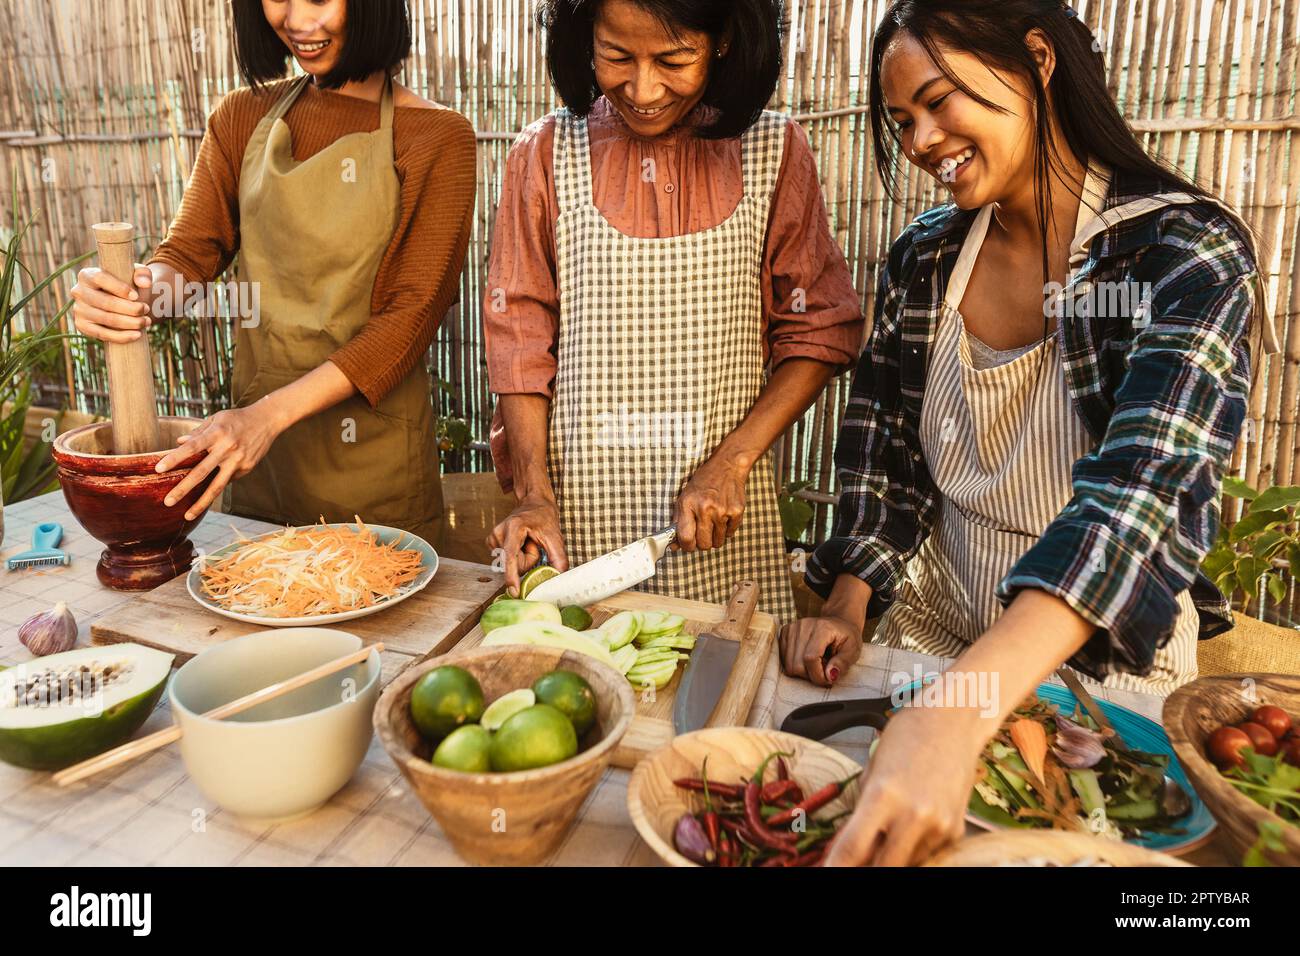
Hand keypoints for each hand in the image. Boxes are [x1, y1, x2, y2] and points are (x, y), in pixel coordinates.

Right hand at [70, 264, 152, 343]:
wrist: (117, 301)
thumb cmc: (125, 284)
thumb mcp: (134, 275)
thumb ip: (142, 273)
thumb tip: (145, 283)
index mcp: (87, 275)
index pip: (101, 279)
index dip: (120, 288)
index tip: (136, 296)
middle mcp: (79, 292)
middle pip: (106, 302)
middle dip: (130, 308)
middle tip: (146, 309)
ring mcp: (79, 310)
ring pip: (107, 319)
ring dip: (130, 323)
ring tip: (146, 321)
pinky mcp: (82, 326)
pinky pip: (102, 334)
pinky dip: (122, 336)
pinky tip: (137, 334)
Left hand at [156, 402, 286, 519]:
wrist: (267, 420)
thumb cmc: (237, 418)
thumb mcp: (216, 419)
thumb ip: (198, 432)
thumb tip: (179, 443)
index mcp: (216, 433)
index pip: (191, 448)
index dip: (174, 458)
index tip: (158, 469)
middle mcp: (227, 448)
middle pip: (201, 472)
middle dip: (183, 488)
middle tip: (168, 501)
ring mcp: (238, 460)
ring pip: (217, 486)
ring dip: (201, 503)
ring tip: (187, 515)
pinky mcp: (247, 468)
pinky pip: (228, 479)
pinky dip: (218, 482)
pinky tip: (214, 484)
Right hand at [487, 494, 568, 595]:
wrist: (534, 503)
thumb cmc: (544, 517)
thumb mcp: (555, 536)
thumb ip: (558, 558)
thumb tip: (559, 578)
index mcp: (514, 527)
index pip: (511, 556)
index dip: (512, 576)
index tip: (514, 591)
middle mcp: (499, 532)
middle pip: (514, 564)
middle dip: (528, 560)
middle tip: (534, 544)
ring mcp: (493, 537)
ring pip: (511, 564)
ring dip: (523, 557)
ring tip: (527, 541)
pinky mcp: (492, 542)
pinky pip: (507, 561)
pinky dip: (517, 556)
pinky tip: (520, 543)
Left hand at [672, 456, 747, 551]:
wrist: (727, 466)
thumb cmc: (704, 482)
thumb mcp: (685, 497)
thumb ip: (678, 522)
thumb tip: (675, 545)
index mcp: (689, 504)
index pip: (686, 537)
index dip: (686, 546)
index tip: (688, 545)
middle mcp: (705, 508)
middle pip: (703, 544)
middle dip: (702, 543)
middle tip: (702, 533)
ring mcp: (722, 511)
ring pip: (717, 542)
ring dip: (714, 537)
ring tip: (713, 522)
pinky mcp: (736, 512)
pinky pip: (730, 534)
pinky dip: (726, 530)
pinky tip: (723, 516)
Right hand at [779, 612, 862, 685]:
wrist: (838, 622)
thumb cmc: (846, 637)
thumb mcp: (853, 650)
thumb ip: (842, 663)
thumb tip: (829, 676)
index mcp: (822, 628)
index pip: (810, 659)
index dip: (818, 675)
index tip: (828, 679)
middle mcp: (803, 626)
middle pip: (797, 665)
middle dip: (811, 674)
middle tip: (824, 669)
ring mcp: (792, 628)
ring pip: (788, 665)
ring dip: (803, 671)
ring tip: (817, 663)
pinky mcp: (785, 632)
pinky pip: (783, 659)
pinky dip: (795, 664)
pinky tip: (807, 658)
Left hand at [823, 704, 978, 865]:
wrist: (954, 721)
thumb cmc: (908, 736)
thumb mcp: (872, 769)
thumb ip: (861, 810)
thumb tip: (846, 843)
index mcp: (883, 795)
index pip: (851, 849)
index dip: (835, 868)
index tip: (826, 871)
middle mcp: (913, 815)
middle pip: (882, 868)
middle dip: (865, 867)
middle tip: (856, 859)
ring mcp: (938, 826)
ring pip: (906, 864)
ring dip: (891, 856)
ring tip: (887, 831)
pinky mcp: (955, 831)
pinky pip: (927, 854)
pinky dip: (914, 847)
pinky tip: (911, 825)